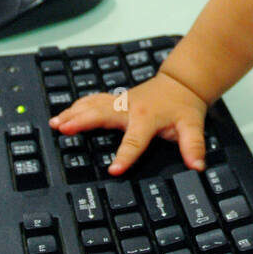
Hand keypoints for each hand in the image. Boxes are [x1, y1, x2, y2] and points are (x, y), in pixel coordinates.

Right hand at [50, 70, 208, 174]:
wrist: (181, 83)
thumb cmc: (184, 105)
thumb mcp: (192, 126)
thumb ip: (193, 147)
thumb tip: (197, 165)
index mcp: (147, 119)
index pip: (134, 141)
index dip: (125, 156)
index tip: (114, 171)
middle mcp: (129, 108)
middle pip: (102, 115)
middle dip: (82, 121)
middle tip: (62, 129)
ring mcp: (121, 102)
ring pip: (93, 105)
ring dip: (74, 113)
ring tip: (55, 123)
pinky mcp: (116, 99)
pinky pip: (94, 101)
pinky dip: (78, 106)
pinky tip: (64, 113)